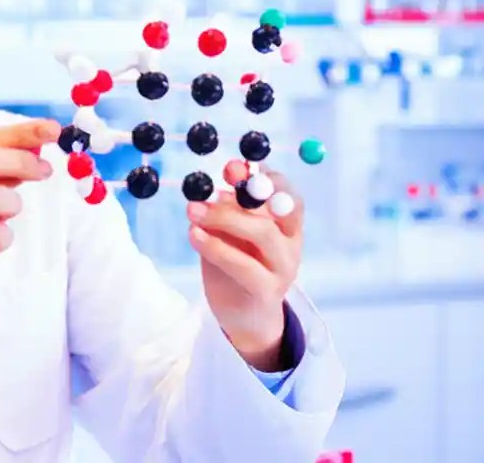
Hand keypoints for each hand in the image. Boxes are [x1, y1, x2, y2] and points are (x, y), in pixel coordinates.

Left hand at [186, 168, 303, 371]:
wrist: (244, 316)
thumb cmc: (237, 265)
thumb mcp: (232, 231)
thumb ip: (232, 203)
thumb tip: (232, 166)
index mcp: (288, 225)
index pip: (289, 194)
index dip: (265, 177)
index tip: (231, 169)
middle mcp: (292, 244)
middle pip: (276, 210)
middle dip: (237, 196)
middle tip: (203, 192)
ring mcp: (283, 269)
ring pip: (261, 234)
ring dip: (223, 217)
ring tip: (192, 211)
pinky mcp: (266, 291)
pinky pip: (243, 265)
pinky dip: (216, 247)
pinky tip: (194, 236)